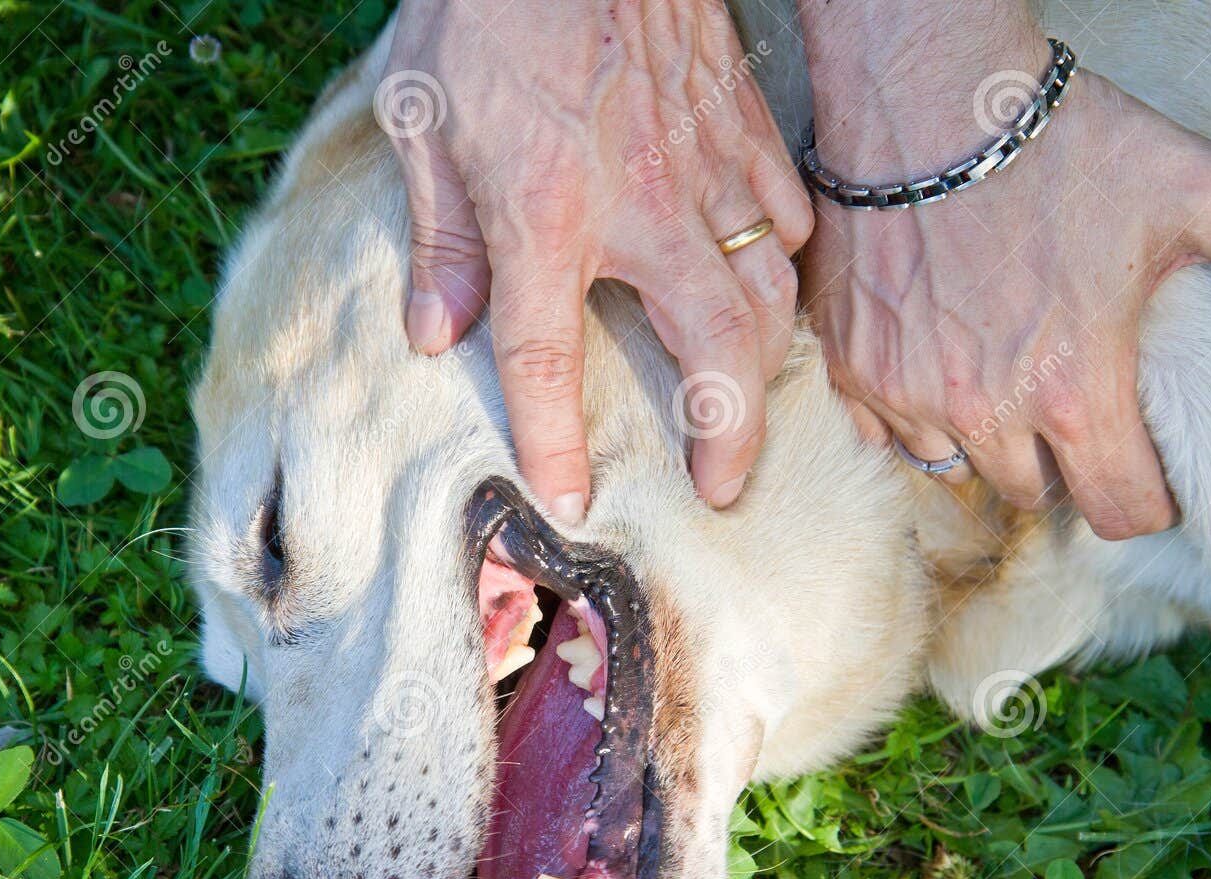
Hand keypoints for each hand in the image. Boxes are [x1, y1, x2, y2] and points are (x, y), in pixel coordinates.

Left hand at [383, 0, 811, 516]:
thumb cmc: (483, 7)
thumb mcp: (421, 119)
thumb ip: (440, 239)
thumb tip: (436, 334)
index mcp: (544, 212)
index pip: (547, 358)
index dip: (556, 440)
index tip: (572, 497)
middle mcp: (639, 205)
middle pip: (712, 349)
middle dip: (728, 434)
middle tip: (726, 486)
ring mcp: (704, 164)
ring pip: (770, 291)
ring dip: (766, 366)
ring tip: (750, 409)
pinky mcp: (741, 122)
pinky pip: (789, 213)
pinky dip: (786, 264)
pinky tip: (768, 282)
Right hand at [799, 0, 1210, 538]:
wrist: (926, 99)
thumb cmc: (1061, 141)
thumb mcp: (1198, 192)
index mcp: (1077, 389)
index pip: (1119, 512)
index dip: (1142, 496)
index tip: (1141, 467)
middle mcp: (985, 411)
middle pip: (1034, 496)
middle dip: (1060, 462)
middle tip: (1069, 401)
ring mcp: (908, 394)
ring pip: (955, 467)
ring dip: (985, 439)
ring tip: (1002, 373)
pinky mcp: (854, 369)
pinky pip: (887, 433)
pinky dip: (914, 411)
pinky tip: (938, 356)